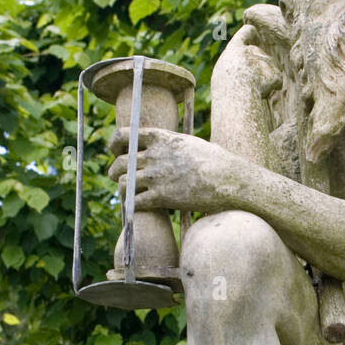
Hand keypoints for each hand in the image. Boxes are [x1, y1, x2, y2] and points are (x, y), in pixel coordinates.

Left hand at [107, 129, 237, 211]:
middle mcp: (155, 155)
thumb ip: (173, 144)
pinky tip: (134, 209)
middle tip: (117, 176)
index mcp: (161, 138)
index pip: (125, 135)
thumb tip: (170, 148)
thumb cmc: (217, 162)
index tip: (115, 151)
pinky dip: (131, 206)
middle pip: (120, 161)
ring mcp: (157, 177)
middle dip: (115, 170)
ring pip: (124, 182)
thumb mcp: (191, 143)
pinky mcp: (162, 197)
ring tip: (126, 194)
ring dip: (122, 189)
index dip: (115, 144)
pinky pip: (135, 202)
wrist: (229, 179)